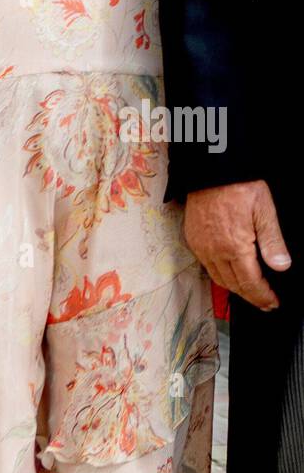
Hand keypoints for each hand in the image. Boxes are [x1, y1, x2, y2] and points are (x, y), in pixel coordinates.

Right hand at [184, 179, 291, 310]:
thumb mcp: (264, 210)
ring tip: (249, 291)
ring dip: (235, 288)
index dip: (262, 297)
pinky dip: (219, 275)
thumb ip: (273, 241)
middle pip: (233, 285)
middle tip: (264, 302)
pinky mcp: (192, 238)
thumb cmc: (238, 185)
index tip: (272, 303)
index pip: (250, 283)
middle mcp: (214, 251)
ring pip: (218, 278)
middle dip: (251, 297)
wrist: (209, 169)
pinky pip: (206, 265)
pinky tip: (229, 272)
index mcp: (234, 246)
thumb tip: (281, 267)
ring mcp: (201, 245)